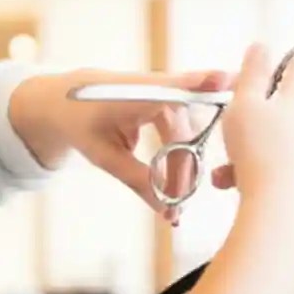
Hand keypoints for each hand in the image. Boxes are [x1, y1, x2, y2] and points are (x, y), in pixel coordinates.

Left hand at [8, 68, 234, 221]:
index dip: (204, 82)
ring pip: (188, 140)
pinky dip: (181, 163)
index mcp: (139, 91)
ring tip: (174, 209)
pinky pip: (184, 137)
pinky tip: (177, 193)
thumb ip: (135, 177)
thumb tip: (165, 206)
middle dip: (183, 175)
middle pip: (185, 134)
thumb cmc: (81, 121)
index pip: (178, 89)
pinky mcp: (172, 106)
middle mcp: (160, 88)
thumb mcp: (102, 154)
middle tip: (174, 212)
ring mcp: (169, 96)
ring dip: (183, 173)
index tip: (226, 81)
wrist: (67, 103)